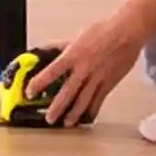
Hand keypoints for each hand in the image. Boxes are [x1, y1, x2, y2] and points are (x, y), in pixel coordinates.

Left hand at [24, 13, 150, 126]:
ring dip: (74, 113)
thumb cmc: (102, 31)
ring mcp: (97, 78)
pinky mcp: (109, 83)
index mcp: (72, 56)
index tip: (30, 92)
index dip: (39, 84)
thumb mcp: (75, 37)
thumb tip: (44, 50)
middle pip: (67, 93)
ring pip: (84, 100)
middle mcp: (83, 69)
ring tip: (66, 123)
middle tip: (49, 118)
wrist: (126, 33)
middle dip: (57, 107)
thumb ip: (59, 47)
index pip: (51, 72)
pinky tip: (87, 117)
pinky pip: (99, 100)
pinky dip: (92, 110)